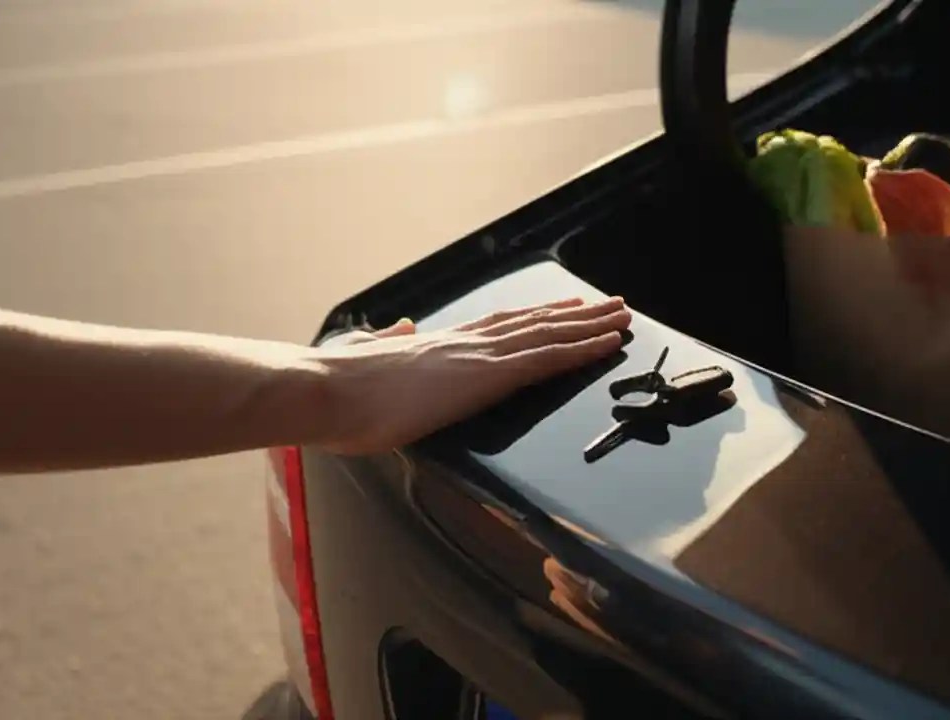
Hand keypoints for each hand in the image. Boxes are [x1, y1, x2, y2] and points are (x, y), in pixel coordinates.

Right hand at [313, 296, 630, 453]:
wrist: (325, 390)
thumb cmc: (338, 388)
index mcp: (441, 342)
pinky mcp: (486, 376)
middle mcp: (467, 341)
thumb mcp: (366, 358)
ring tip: (624, 316)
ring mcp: (480, 355)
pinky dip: (585, 349)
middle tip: (612, 305)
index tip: (565, 307)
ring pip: (551, 333)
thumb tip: (399, 329)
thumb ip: (388, 344)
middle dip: (577, 315)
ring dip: (592, 325)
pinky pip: (548, 358)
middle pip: (535, 321)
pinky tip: (610, 344)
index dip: (538, 315)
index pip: (502, 324)